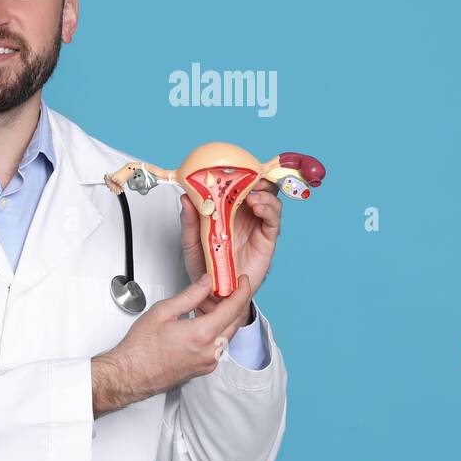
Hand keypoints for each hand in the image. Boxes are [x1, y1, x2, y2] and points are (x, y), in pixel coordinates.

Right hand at [91, 273, 255, 415]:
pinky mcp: (204, 368)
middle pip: (235, 321)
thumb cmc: (141, 348)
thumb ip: (190, 295)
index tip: (242, 281)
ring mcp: (208, 362)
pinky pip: (219, 345)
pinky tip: (202, 321)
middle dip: (234, 302)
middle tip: (224, 289)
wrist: (131, 374)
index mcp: (202, 334)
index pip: (234, 308)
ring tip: (207, 304)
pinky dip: (217, 330)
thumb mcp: (163, 311)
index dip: (241, 291)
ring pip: (228, 334)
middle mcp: (210, 351)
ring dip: (224, 316)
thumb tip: (206, 283)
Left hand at [179, 179, 282, 306]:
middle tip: (248, 175)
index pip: (239, 186)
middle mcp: (245, 216)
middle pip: (259, 188)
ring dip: (263, 192)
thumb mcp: (191, 242)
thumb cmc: (205, 268)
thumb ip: (189, 221)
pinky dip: (269, 209)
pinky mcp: (267, 239)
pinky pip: (273, 220)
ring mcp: (257, 226)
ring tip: (251, 196)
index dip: (241, 174)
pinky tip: (258, 207)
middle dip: (256, 178)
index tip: (234, 165)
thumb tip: (186, 198)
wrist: (215, 295)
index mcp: (227, 211)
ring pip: (270, 200)